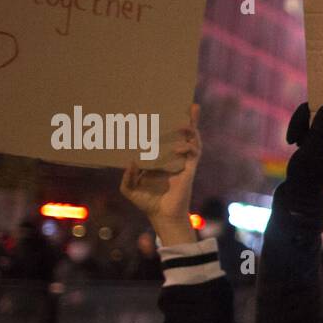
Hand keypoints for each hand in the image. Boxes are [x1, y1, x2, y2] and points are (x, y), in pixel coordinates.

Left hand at [121, 104, 199, 245]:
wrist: (162, 216)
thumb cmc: (148, 203)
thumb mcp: (129, 188)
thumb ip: (127, 175)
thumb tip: (131, 160)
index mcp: (162, 160)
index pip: (167, 139)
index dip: (169, 126)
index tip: (165, 111)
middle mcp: (175, 159)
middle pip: (186, 135)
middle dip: (190, 120)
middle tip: (191, 106)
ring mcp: (184, 164)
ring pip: (194, 141)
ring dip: (193, 129)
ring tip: (188, 120)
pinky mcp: (190, 170)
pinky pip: (194, 154)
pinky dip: (189, 147)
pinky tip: (180, 146)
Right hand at [286, 102, 322, 188]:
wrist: (300, 187)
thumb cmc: (307, 172)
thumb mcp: (312, 151)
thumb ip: (320, 130)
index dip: (320, 109)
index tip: (305, 124)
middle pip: (322, 108)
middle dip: (303, 119)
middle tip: (293, 138)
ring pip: (311, 112)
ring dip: (298, 124)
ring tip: (293, 141)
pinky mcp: (318, 133)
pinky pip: (306, 119)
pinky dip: (297, 128)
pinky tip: (293, 142)